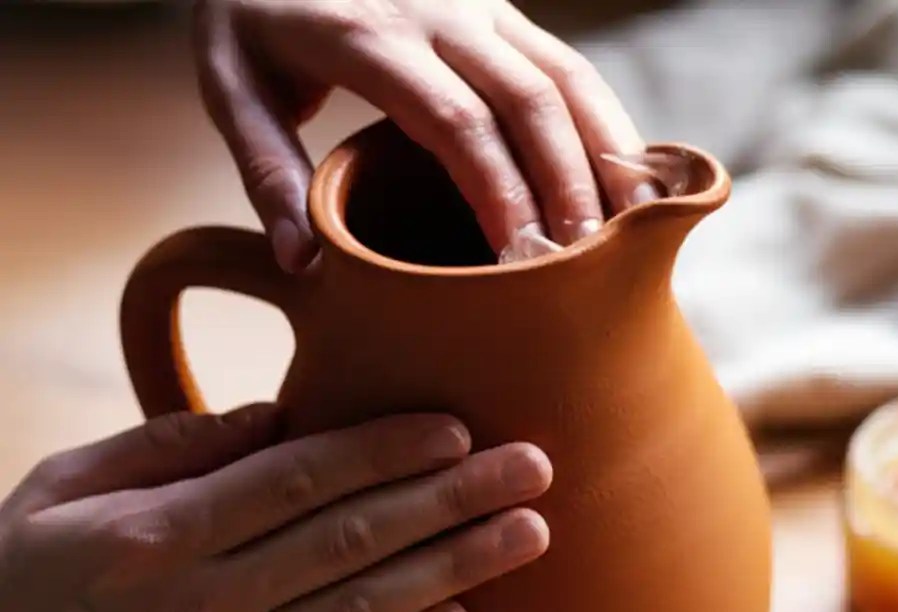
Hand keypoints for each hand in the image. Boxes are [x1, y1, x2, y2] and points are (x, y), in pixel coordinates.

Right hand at [0, 406, 551, 611]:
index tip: (458, 428)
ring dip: (455, 569)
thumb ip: (169, 449)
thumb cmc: (10, 581)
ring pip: (361, 611)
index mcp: (159, 536)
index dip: (388, 450)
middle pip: (354, 539)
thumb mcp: (59, 492)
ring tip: (527, 535)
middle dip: (454, 500)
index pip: (301, 479)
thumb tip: (272, 418)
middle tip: (534, 468)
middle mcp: (201, 606)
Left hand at [195, 0, 653, 271]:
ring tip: (631, 223)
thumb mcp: (229, 85)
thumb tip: (304, 262)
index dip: (499, 191)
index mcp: (368, 36)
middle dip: (568, 184)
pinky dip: (604, 119)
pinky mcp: (502, 6)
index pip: (455, 121)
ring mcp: (480, 3)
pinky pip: (568, 63)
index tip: (520, 257)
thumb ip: (264, 169)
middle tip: (588, 260)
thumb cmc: (250, 17)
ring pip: (566, 75)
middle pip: (529, 99)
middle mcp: (439, 11)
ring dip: (605, 149)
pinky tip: (626, 170)